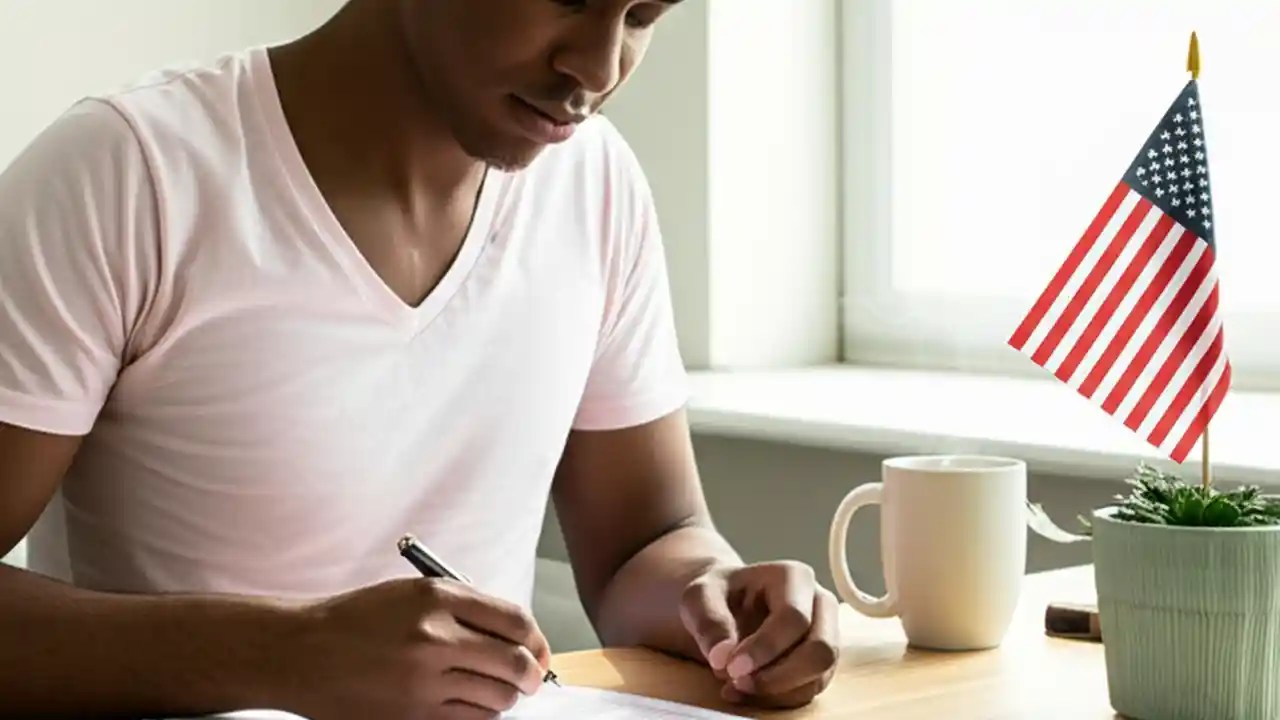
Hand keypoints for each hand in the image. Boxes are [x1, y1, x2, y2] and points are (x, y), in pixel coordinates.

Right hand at [283, 577, 552, 719]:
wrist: (302, 653)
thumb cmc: (356, 621)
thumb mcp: (411, 593)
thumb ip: (463, 607)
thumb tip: (515, 634)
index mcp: (438, 597)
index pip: (515, 620)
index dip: (537, 638)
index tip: (538, 648)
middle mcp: (435, 636)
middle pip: (515, 661)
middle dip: (531, 673)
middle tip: (530, 677)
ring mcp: (424, 679)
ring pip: (497, 697)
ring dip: (504, 696)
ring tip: (494, 690)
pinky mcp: (414, 715)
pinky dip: (480, 715)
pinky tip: (469, 705)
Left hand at [679, 561, 838, 708]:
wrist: (722, 607)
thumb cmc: (715, 596)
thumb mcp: (698, 598)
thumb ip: (708, 622)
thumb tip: (723, 657)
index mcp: (793, 576)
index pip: (794, 617)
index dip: (765, 648)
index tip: (731, 667)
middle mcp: (819, 602)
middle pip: (820, 651)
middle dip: (778, 676)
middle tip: (737, 682)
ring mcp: (826, 633)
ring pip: (818, 676)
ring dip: (776, 690)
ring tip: (736, 686)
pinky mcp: (820, 662)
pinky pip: (809, 690)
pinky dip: (777, 697)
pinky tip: (746, 690)